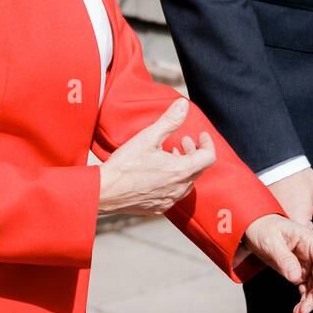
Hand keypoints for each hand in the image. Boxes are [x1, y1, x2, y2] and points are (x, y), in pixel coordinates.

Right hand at [98, 97, 215, 216]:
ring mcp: (168, 200)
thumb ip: (169, 121)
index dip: (208, 144)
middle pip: (198, 170)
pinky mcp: (157, 208)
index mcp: (180, 171)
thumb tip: (183, 104)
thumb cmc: (125, 164)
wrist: (104, 192)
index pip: (208, 158)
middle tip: (184, 140)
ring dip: (184, 167)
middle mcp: (178, 189)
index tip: (201, 135)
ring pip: (186, 183)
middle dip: (194, 153)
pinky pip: (173, 194)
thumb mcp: (148, 137)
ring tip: (172, 154)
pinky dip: (173, 180)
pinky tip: (160, 172)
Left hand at [240, 214, 312, 312]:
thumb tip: (296, 278)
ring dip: (311, 300)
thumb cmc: (262, 228)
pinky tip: (297, 309)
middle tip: (305, 309)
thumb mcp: (271, 242)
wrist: (253, 227)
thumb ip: (284, 258)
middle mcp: (310, 250)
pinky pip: (308, 286)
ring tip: (299, 312)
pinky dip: (305, 298)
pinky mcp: (299, 270)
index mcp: (308, 238)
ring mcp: (306, 261)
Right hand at [265, 167, 312, 259]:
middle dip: (310, 250)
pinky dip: (289, 237)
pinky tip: (291, 224)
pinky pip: (282, 239)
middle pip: (301, 254)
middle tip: (312, 227)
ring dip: (299, 244)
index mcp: (298, 228)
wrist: (277, 164)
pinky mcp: (267, 226)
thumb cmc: (300, 179)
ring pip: (291, 248)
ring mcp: (272, 230)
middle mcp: (282, 232)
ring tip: (301, 222)